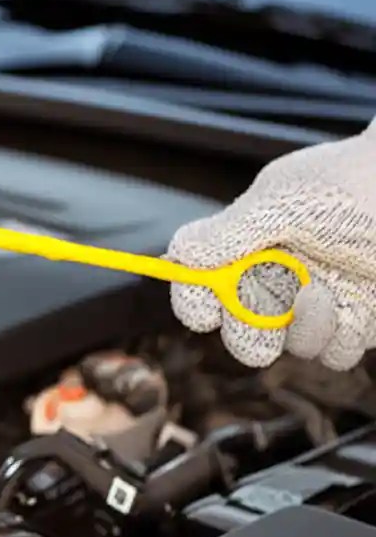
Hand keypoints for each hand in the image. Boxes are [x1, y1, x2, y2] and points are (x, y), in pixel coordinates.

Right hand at [166, 118, 375, 369]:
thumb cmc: (359, 182)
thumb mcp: (285, 201)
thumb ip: (229, 232)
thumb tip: (179, 257)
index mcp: (251, 245)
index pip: (199, 284)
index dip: (195, 302)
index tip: (207, 309)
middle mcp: (280, 277)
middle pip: (239, 334)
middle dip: (250, 332)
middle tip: (268, 312)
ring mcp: (319, 303)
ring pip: (291, 348)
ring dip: (309, 327)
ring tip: (330, 291)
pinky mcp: (357, 323)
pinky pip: (336, 354)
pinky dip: (347, 334)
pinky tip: (361, 301)